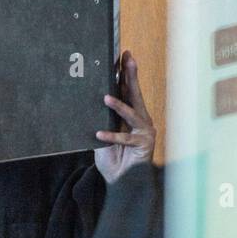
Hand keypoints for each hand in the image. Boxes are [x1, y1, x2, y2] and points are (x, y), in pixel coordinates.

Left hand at [95, 49, 155, 183]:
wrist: (121, 182)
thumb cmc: (113, 158)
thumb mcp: (104, 135)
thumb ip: (102, 119)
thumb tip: (91, 101)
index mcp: (132, 115)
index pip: (129, 90)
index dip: (126, 73)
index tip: (123, 55)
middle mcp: (142, 120)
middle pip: (136, 94)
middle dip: (131, 75)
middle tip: (127, 59)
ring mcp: (144, 132)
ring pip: (133, 114)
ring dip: (119, 106)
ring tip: (105, 98)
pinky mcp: (143, 146)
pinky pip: (125, 139)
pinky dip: (112, 137)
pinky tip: (99, 134)